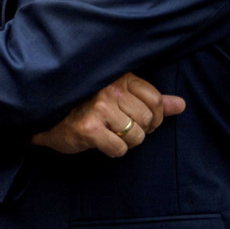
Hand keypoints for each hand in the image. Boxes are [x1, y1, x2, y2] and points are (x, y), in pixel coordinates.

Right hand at [30, 72, 185, 157]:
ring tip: (108, 133)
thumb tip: (181, 105)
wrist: (48, 118)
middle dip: (138, 131)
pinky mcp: (89, 127)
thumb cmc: (85, 106)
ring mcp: (99, 107)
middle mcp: (110, 89)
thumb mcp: (119, 97)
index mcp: (119, 77)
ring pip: (136, 136)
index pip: (155, 99)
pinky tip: (99, 141)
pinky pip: (120, 149)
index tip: (140, 121)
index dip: (154, 117)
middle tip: (118, 128)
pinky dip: (112, 150)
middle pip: (147, 120)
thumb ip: (150, 101)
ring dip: (125, 142)